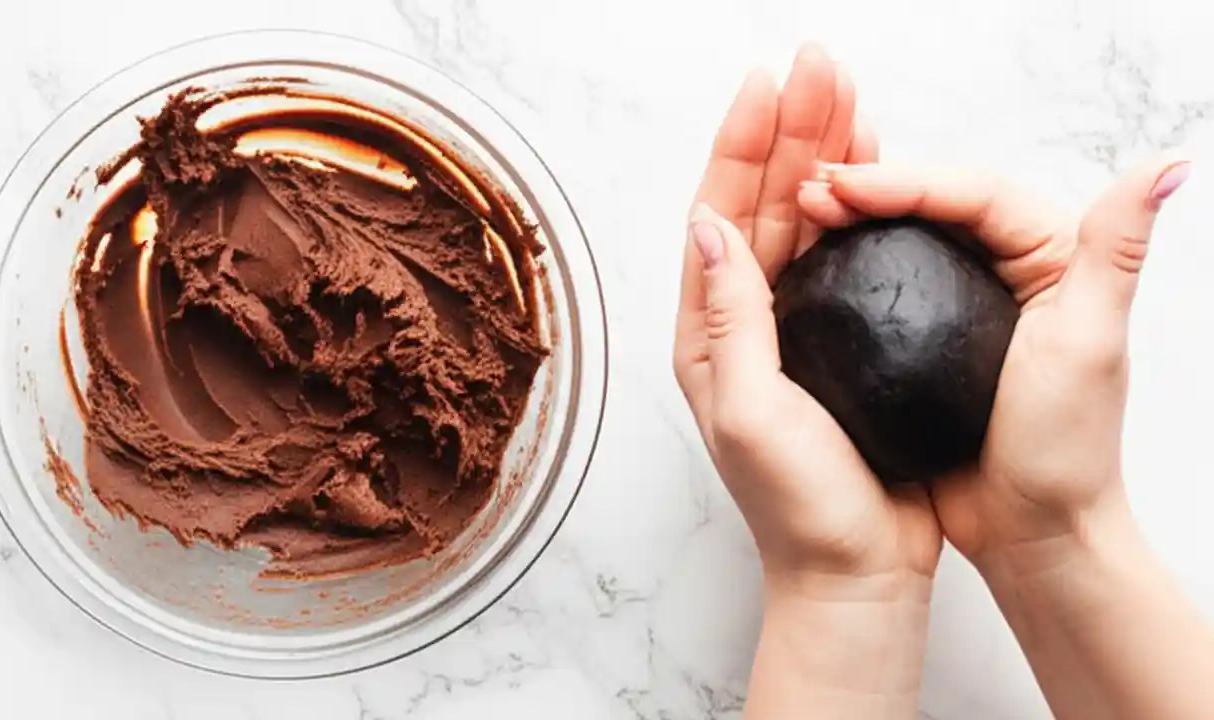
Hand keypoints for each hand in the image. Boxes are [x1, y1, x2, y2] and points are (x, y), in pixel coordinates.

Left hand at [674, 45, 941, 591]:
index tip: (765, 87)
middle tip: (820, 66)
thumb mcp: (751, 412)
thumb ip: (731, 319)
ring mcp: (795, 328)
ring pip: (805, 220)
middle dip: (789, 131)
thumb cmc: (797, 509)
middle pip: (763, 204)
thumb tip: (709, 228)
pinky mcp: (842, 341)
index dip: (740, 147)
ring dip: (823, 155)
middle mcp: (744, 322)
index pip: (718, 217)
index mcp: (709, 334)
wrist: (854, 571)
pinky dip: (859, 205)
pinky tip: (875, 167)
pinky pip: (846, 255)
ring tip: (848, 94)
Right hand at [801, 158, 1213, 719]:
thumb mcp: (1089, 338)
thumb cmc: (1066, 446)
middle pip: (931, 203)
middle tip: (810, 190)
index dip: (907, 181)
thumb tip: (1169, 164)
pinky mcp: (923, 338)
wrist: (1030, 529)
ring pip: (900, 238)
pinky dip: (844, 267)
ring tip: (799, 215)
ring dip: (849, 221)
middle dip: (868, 188)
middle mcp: (1005, 266)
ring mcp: (959, 302)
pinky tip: (806, 261)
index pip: (975, 193)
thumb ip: (1116, 248)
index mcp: (1051, 253)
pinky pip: (879, 287)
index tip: (845, 185)